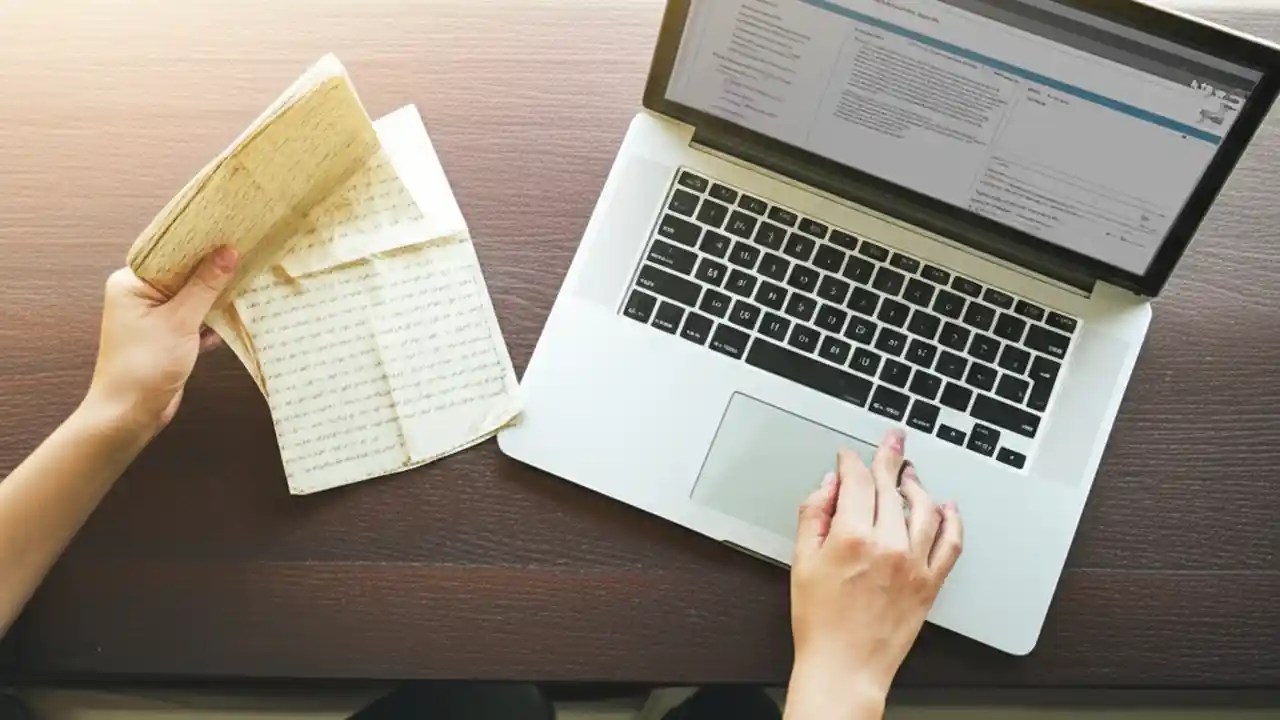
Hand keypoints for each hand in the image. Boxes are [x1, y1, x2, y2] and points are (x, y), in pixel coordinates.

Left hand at [84, 247, 237, 436]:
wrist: (129, 415)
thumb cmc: (144, 367)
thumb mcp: (179, 321)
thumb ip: (205, 286)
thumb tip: (228, 252)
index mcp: (131, 283)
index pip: (170, 252)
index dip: (200, 243)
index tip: (231, 233)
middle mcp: (139, 295)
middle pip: (183, 273)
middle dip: (212, 271)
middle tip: (246, 255)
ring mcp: (153, 317)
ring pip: (191, 297)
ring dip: (214, 298)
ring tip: (245, 285)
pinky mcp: (166, 336)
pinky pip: (194, 318)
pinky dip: (210, 321)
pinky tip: (229, 320)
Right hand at [785, 428, 962, 718]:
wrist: (844, 666)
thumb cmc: (819, 621)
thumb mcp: (801, 562)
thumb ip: (813, 516)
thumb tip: (828, 485)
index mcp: (851, 536)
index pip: (857, 481)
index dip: (852, 461)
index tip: (849, 455)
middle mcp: (887, 544)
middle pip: (891, 487)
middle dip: (888, 458)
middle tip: (892, 439)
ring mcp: (914, 563)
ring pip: (924, 507)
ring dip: (917, 484)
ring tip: (910, 472)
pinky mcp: (931, 582)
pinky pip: (951, 542)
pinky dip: (952, 519)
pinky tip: (948, 506)